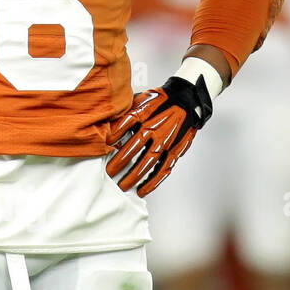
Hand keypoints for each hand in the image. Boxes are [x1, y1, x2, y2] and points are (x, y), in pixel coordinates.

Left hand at [106, 74, 212, 196]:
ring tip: (123, 186)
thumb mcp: (140, 99)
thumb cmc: (160, 101)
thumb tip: (106, 121)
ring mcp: (165, 141)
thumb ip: (125, 110)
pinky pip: (163, 169)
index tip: (104, 145)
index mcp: (145, 114)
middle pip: (134, 148)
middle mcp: (155, 129)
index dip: (114, 135)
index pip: (125, 125)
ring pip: (148, 162)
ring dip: (134, 176)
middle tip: (109, 173)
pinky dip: (152, 182)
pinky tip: (142, 190)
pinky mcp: (174, 151)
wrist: (186, 100)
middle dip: (119, 162)